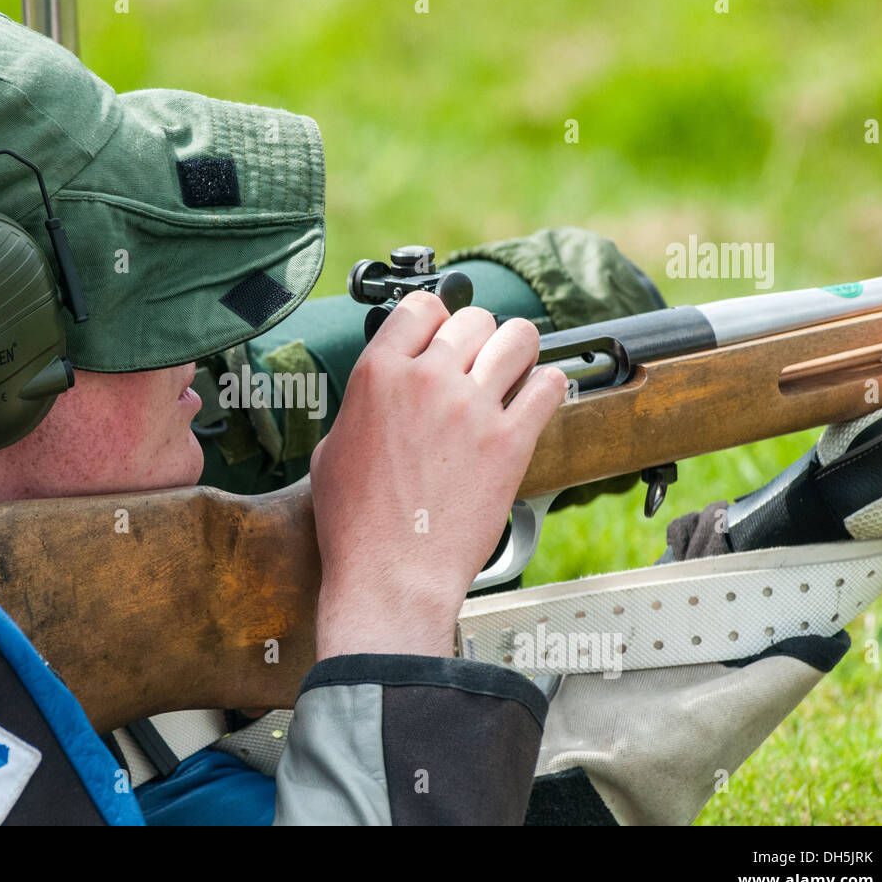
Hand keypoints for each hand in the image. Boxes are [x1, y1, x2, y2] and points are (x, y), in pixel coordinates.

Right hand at [310, 293, 566, 658]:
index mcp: (378, 375)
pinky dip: (548, 387)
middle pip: (473, 319)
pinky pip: (549, 387)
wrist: (391, 575)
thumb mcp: (332, 451)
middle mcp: (428, 381)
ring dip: (518, 350)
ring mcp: (473, 409)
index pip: (422, 306)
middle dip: (477, 337)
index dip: (435, 318)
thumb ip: (362, 408)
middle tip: (478, 363)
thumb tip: (381, 396)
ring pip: (518, 338)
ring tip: (515, 370)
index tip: (441, 335)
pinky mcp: (510, 442)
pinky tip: (537, 398)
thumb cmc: (355, 525)